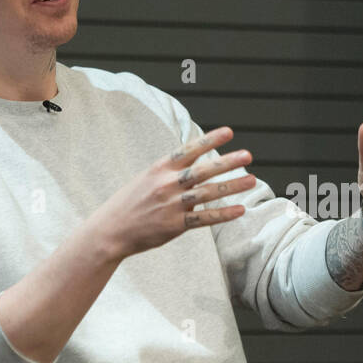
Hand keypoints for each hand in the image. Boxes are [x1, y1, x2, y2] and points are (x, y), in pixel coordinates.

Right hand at [100, 126, 256, 258]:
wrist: (110, 230)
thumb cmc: (130, 203)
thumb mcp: (146, 178)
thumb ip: (170, 171)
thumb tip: (194, 164)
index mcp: (160, 168)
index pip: (189, 149)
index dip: (210, 140)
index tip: (229, 132)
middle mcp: (167, 184)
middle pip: (203, 170)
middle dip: (227, 162)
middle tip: (248, 155)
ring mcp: (172, 205)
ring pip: (208, 193)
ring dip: (232, 186)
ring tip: (252, 180)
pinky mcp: (175, 225)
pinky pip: (204, 218)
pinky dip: (223, 214)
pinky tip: (240, 210)